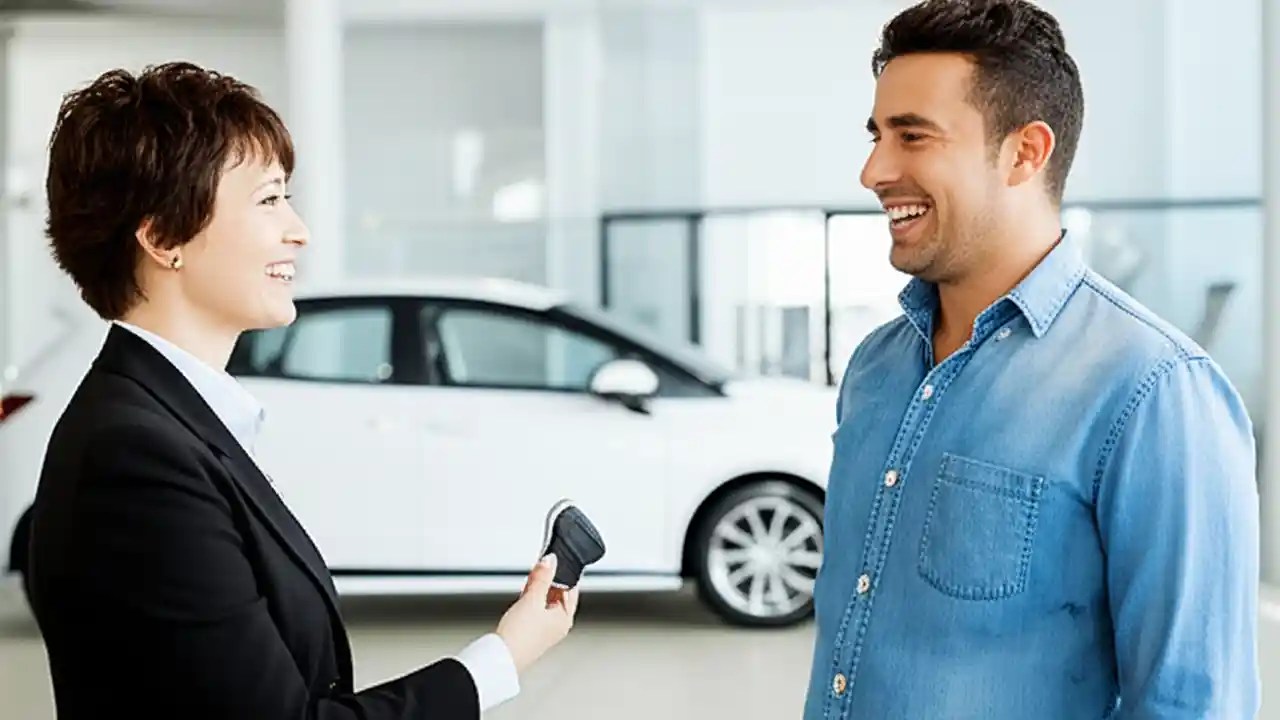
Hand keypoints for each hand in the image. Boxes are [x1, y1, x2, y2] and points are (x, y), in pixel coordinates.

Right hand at [495, 554, 579, 673]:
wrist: (500, 657)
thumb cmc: (520, 638)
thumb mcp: (532, 599)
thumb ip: (542, 577)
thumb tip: (550, 560)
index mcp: (565, 619)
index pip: (570, 589)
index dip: (562, 573)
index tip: (553, 560)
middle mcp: (557, 625)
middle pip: (557, 595)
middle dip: (549, 580)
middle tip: (541, 565)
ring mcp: (543, 628)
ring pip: (544, 601)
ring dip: (538, 588)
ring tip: (531, 577)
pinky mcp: (530, 630)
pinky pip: (534, 609)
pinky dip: (530, 598)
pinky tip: (524, 593)